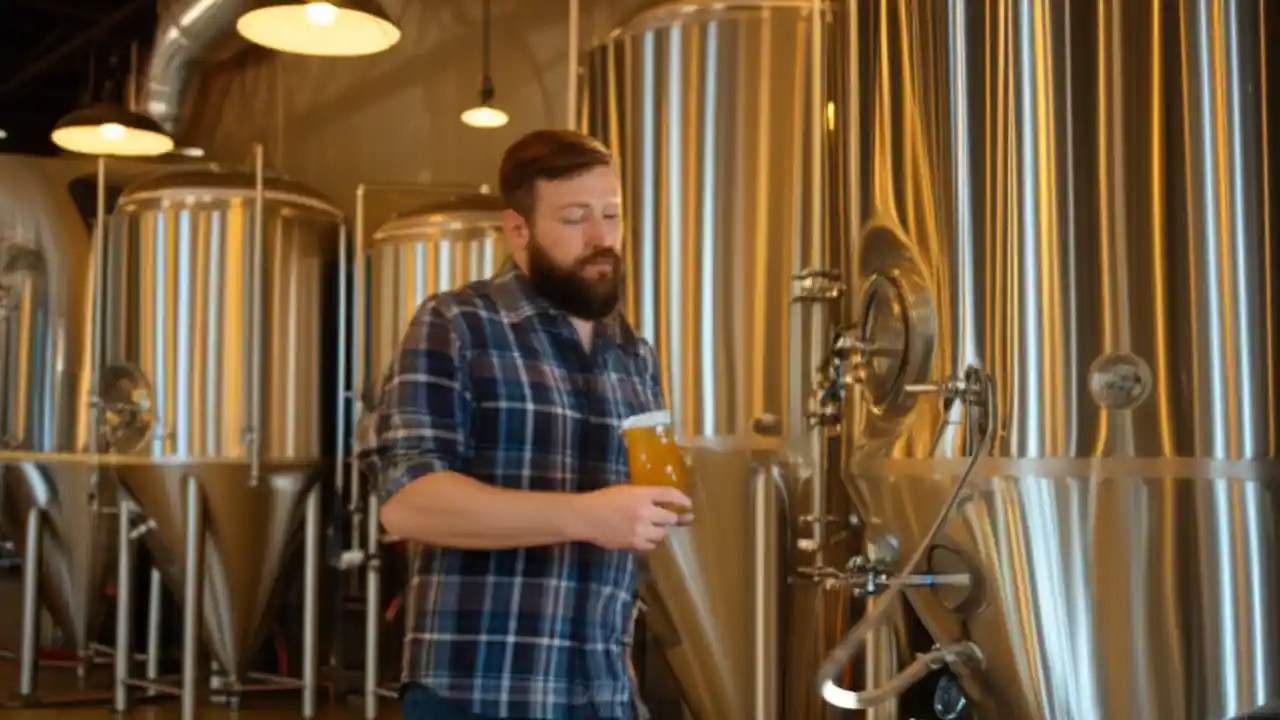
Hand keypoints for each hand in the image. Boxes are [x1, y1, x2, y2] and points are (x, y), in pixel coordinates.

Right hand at [571, 485, 694, 550]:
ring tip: (654, 528)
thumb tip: (663, 502)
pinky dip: (651, 541)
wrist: (587, 517)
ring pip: (663, 533)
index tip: (688, 504)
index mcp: (642, 494)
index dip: (682, 499)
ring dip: (661, 530)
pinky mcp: (634, 542)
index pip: (670, 494)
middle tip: (670, 518)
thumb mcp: (626, 490)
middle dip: (671, 518)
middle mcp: (645, 511)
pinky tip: (645, 537)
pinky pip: (652, 545)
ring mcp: (640, 529)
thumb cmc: (603, 499)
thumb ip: (645, 496)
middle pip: (670, 517)